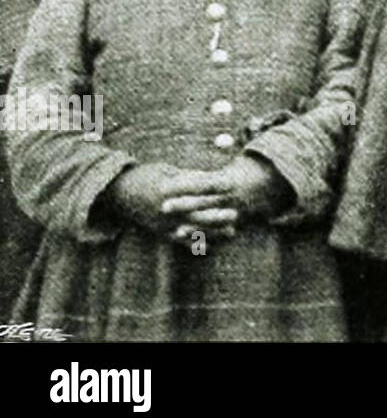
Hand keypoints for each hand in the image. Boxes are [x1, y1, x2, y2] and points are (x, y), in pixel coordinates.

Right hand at [107, 163, 237, 243]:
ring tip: (232, 231)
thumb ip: (189, 177)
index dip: (214, 187)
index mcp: (166, 188)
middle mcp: (165, 207)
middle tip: (236, 213)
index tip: (231, 186)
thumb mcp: (167, 171)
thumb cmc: (147, 175)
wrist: (119, 192)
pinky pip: (180, 241)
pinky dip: (196, 244)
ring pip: (191, 229)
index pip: (195, 188)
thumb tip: (212, 180)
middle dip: (217, 215)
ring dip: (212, 232)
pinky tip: (212, 246)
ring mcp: (162, 222)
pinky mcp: (160, 232)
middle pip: (196, 213)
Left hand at [160, 156, 292, 232]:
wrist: (272, 186)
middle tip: (162, 207)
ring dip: (195, 226)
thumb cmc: (245, 171)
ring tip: (175, 231)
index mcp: (228, 181)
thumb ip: (211, 169)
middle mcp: (230, 197)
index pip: (204, 183)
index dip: (187, 186)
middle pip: (205, 202)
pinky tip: (199, 242)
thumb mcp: (231, 167)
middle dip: (185, 205)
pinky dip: (208, 237)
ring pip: (212, 219)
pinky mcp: (234, 222)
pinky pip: (220, 232)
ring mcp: (233, 210)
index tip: (167, 187)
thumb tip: (196, 159)